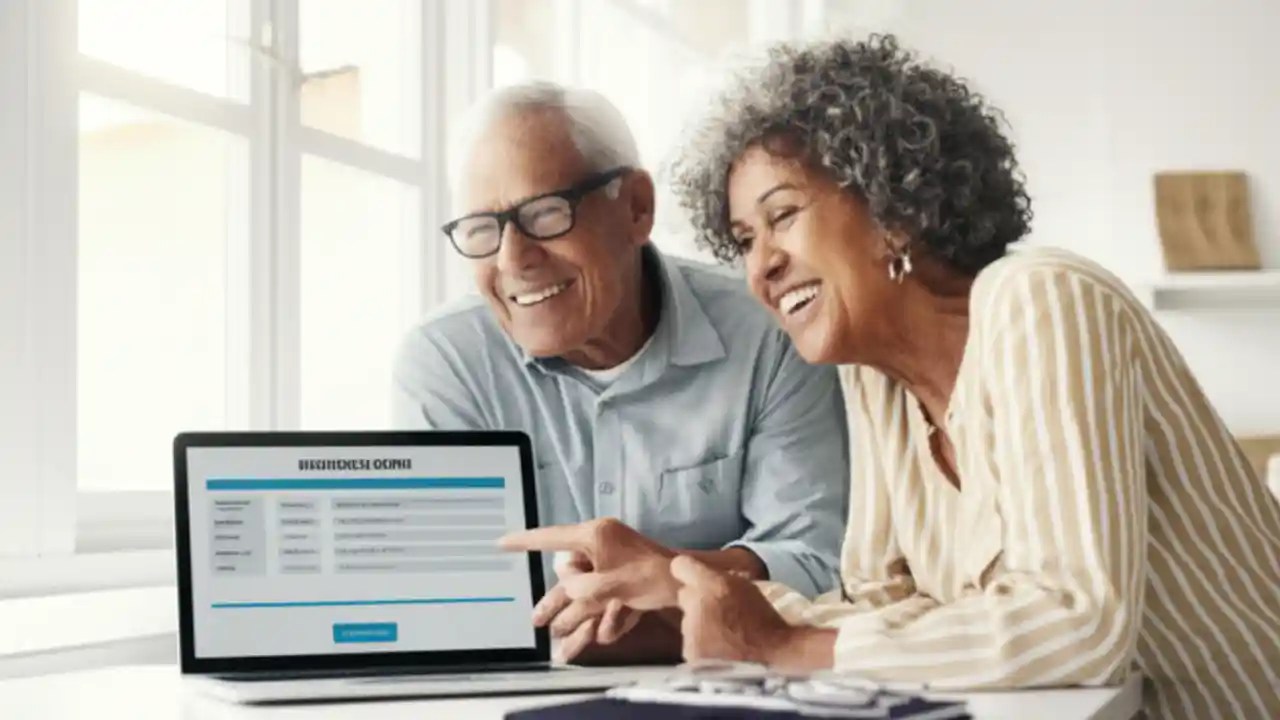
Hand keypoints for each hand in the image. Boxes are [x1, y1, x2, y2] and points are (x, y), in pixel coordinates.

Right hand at [500, 519, 681, 642]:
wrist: (687, 581)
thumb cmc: (651, 577)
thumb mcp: (609, 585)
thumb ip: (580, 587)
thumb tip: (566, 588)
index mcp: (594, 535)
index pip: (550, 537)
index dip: (524, 542)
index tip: (501, 543)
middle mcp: (600, 541)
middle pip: (567, 572)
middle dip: (558, 600)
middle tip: (539, 621)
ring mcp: (611, 555)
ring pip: (584, 586)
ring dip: (581, 612)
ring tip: (566, 638)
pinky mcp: (622, 569)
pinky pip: (602, 590)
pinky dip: (605, 609)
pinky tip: (612, 625)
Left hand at [671, 555, 794, 665]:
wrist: (773, 659)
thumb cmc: (765, 623)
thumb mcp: (747, 588)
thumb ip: (720, 579)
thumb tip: (703, 577)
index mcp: (712, 584)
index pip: (681, 565)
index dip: (689, 571)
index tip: (696, 579)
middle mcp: (696, 605)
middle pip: (685, 596)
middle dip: (697, 602)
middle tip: (718, 613)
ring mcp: (690, 632)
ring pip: (687, 622)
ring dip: (699, 626)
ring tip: (724, 636)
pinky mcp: (690, 654)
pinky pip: (691, 644)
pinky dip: (701, 647)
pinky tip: (720, 651)